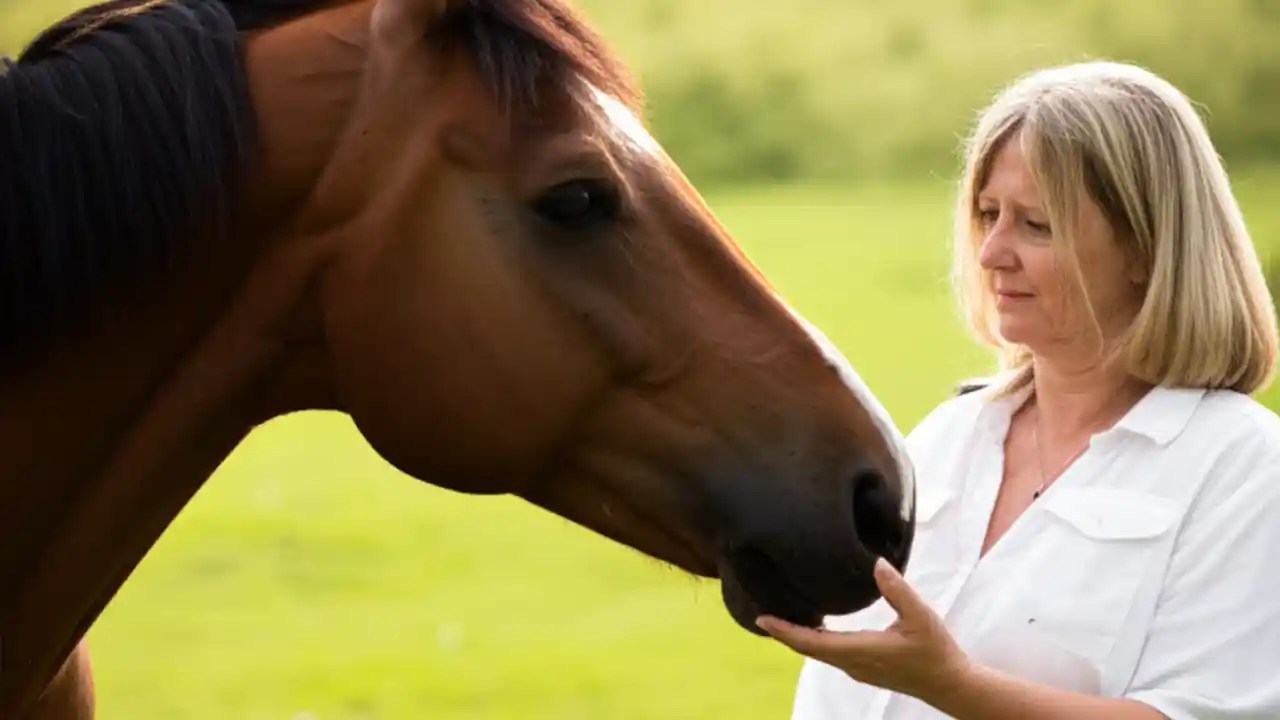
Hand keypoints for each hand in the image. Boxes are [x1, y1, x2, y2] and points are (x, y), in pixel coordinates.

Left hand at [756, 559, 973, 703]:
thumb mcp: (921, 617)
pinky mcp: (863, 669)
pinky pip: (829, 655)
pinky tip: (813, 628)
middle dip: (783, 633)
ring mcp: (857, 669)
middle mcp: (853, 663)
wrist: (949, 684)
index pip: (812, 643)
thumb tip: (877, 564)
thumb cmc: (936, 650)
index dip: (785, 632)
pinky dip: (813, 641)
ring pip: (818, 653)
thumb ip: (898, 591)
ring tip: (780, 618)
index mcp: (861, 651)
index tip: (762, 620)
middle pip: (808, 649)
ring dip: (797, 638)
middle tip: (762, 615)